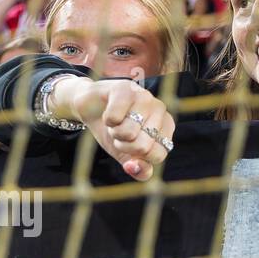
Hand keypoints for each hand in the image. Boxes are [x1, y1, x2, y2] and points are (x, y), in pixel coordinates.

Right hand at [58, 77, 174, 180]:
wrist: (92, 107)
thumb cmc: (114, 131)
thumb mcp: (126, 154)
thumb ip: (138, 169)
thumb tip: (135, 169)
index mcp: (166, 127)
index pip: (158, 155)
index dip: (137, 158)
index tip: (130, 146)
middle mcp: (160, 109)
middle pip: (143, 147)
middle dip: (123, 145)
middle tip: (120, 133)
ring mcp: (144, 96)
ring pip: (128, 133)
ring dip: (114, 133)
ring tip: (115, 122)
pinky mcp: (125, 88)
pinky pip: (114, 117)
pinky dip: (106, 121)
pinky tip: (108, 112)